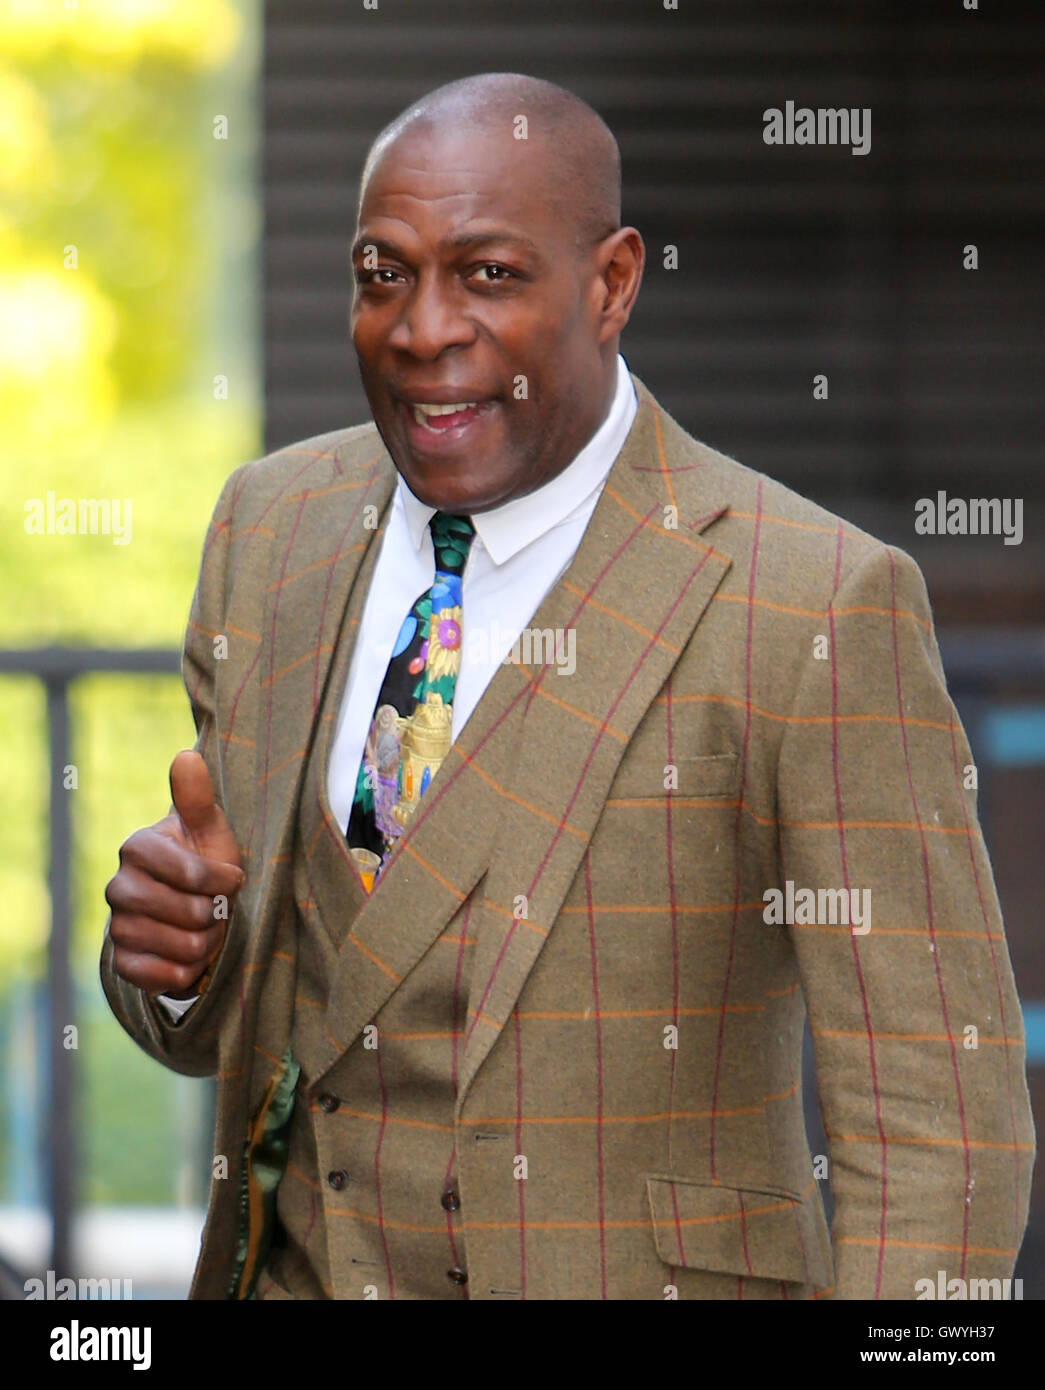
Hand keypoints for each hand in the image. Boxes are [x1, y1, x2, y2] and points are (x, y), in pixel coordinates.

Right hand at [105, 750, 244, 998]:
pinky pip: (166, 976)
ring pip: (183, 947)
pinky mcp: (120, 964)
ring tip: (204, 930)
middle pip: (190, 914)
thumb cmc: (207, 863)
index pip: (193, 875)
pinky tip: (187, 955)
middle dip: (216, 915)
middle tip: (216, 909)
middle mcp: (117, 887)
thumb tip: (186, 756)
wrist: (195, 914)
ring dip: (206, 943)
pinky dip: (188, 970)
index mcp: (136, 848)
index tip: (233, 878)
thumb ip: (197, 797)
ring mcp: (115, 927)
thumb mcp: (210, 830)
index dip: (223, 881)